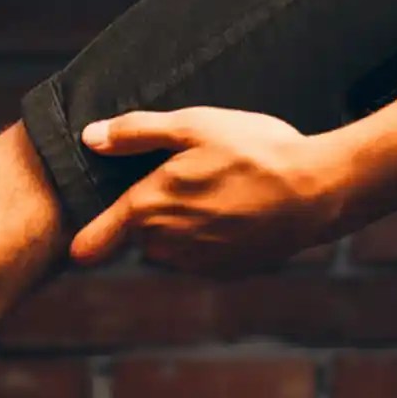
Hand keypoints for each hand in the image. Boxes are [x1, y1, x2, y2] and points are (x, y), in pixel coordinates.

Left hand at [70, 108, 350, 274]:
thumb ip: (136, 132)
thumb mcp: (194, 125)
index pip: (92, 243)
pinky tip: (235, 210)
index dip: (84, 240)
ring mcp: (195, 263)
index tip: (77, 241)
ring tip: (215, 190)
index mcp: (147, 208)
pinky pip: (199, 255)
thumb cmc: (255, 150)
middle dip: (148, 211)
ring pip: (167, 246)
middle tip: (183, 177)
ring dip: (179, 225)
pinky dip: (208, 237)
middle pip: (135, 234)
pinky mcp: (224, 271)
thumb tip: (90, 137)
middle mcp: (164, 244)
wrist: (319, 190)